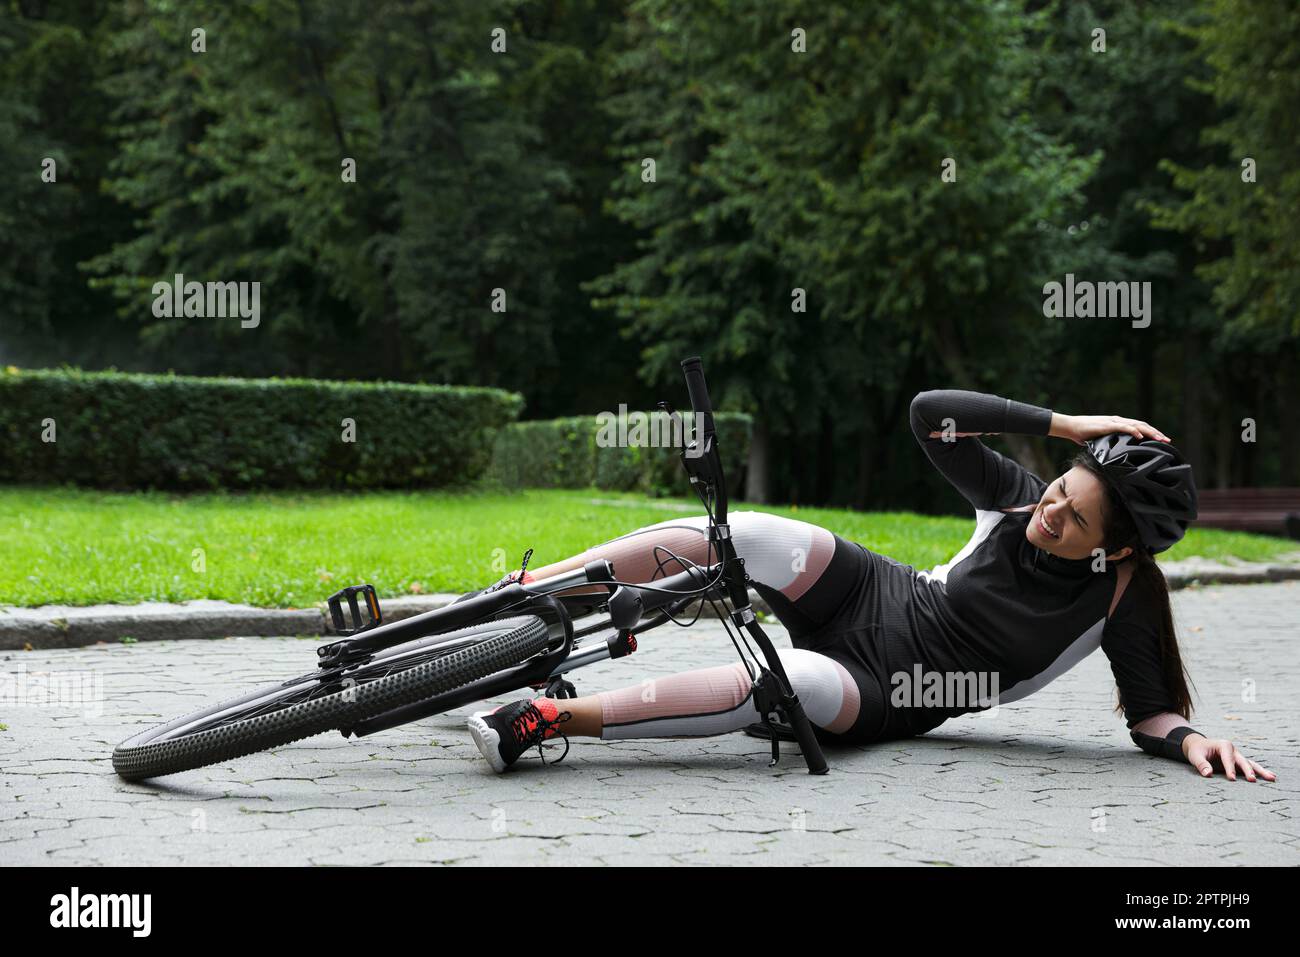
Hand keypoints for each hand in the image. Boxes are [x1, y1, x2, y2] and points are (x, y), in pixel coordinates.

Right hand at [1050, 412, 1169, 445]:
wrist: (1071, 427)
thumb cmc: (1083, 434)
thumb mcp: (1101, 441)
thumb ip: (1110, 445)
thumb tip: (1116, 456)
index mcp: (1119, 424)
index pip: (1139, 427)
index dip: (1152, 433)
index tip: (1162, 441)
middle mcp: (1119, 421)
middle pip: (1142, 425)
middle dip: (1156, 433)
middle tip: (1167, 441)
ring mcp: (1114, 422)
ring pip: (1137, 425)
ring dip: (1150, 432)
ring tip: (1160, 438)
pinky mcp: (1107, 425)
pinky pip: (1123, 427)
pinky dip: (1133, 431)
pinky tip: (1141, 436)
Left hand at [1182, 734, 1275, 781]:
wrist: (1199, 746)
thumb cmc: (1197, 750)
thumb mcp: (1195, 756)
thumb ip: (1201, 764)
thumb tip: (1207, 774)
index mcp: (1223, 745)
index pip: (1228, 758)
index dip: (1229, 768)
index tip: (1231, 779)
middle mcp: (1233, 750)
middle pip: (1243, 761)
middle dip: (1248, 770)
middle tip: (1252, 780)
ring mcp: (1238, 756)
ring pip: (1251, 764)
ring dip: (1261, 771)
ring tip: (1272, 778)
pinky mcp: (1239, 763)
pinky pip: (1251, 767)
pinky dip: (1260, 772)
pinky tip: (1271, 777)